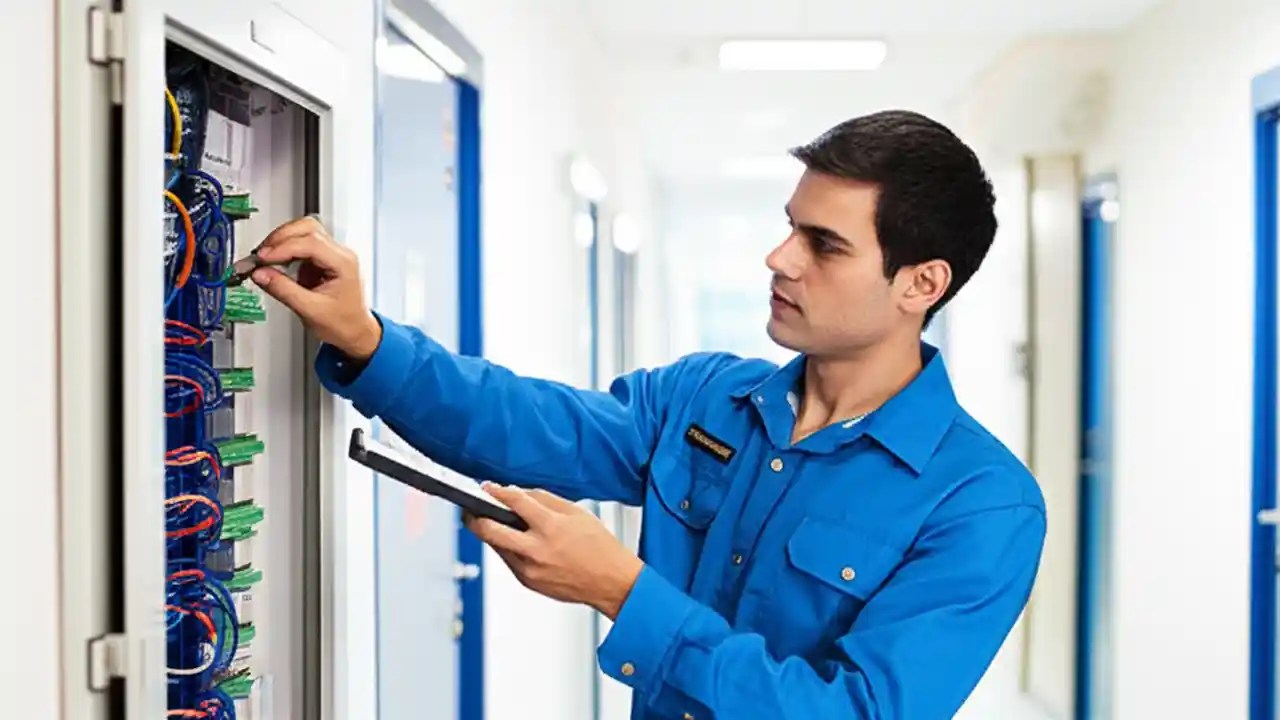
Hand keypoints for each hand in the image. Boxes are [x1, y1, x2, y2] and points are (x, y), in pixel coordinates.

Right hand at [250, 216, 381, 360]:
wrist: (355, 332)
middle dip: (280, 238)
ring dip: (282, 241)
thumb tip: (261, 274)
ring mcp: (332, 254)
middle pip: (308, 228)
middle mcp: (340, 254)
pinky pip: (301, 244)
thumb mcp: (310, 310)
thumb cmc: (343, 324)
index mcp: (344, 264)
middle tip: (261, 255)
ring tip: (266, 258)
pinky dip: (285, 249)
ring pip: (304, 231)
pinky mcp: (322, 259)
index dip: (283, 248)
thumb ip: (283, 290)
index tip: (263, 258)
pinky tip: (276, 263)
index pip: (311, 243)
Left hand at [465, 485, 644, 619]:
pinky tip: (517, 541)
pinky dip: (508, 547)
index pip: (515, 502)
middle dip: (474, 517)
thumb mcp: (577, 513)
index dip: (496, 491)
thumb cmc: (600, 548)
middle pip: (489, 530)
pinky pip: (508, 560)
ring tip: (494, 522)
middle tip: (471, 509)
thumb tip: (519, 493)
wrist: (611, 583)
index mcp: (551, 528)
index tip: (488, 487)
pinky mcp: (527, 582)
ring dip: (491, 533)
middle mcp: (536, 550)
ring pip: (496, 547)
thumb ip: (546, 500)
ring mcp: (529, 569)